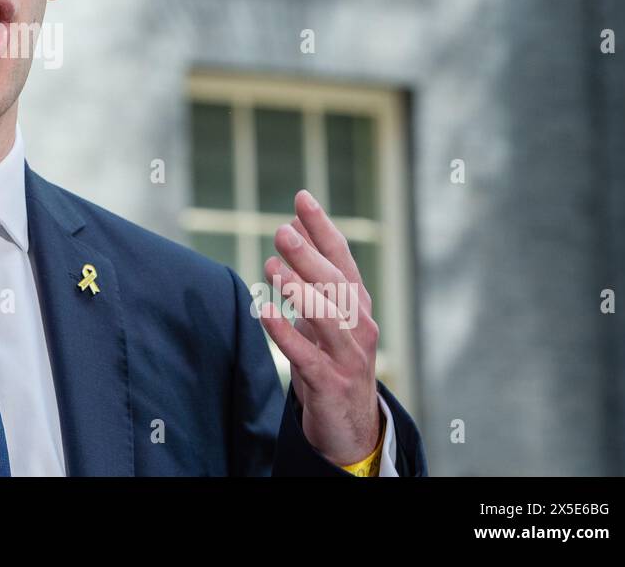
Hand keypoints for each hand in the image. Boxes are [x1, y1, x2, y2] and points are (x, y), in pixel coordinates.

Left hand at [259, 189, 380, 466]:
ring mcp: (348, 356)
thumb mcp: (325, 315)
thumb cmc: (333, 359)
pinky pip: (306, 355)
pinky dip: (285, 333)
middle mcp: (359, 326)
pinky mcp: (331, 383)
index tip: (302, 197)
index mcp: (357, 305)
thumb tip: (291, 226)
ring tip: (274, 267)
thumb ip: (311, 274)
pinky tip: (265, 311)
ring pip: (328, 319)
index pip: (342, 259)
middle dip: (309, 255)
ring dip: (300, 291)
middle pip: (336, 284)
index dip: (323, 228)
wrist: (352, 426)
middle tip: (281, 230)